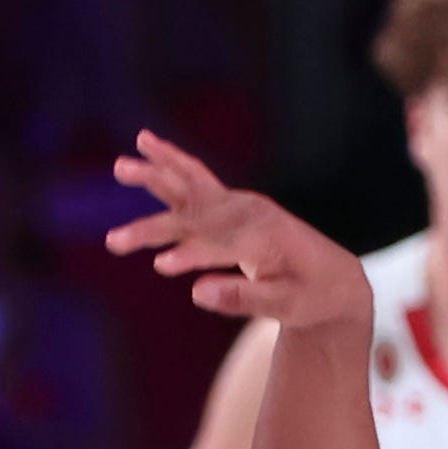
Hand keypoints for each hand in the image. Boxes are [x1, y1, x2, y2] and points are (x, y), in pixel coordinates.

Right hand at [102, 132, 367, 335]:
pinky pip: (196, 178)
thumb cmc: (309, 296)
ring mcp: (240, 204)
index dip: (190, 255)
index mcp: (263, 237)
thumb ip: (243, 298)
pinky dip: (171, 161)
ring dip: (157, 175)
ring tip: (121, 165)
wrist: (332, 277)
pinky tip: (145, 143)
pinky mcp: (232, 204)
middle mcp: (248, 213)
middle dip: (155, 221)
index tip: (161, 266)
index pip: (218, 244)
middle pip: (196, 210)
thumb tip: (196, 293)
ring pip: (192, 185)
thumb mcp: (284, 306)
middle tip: (115, 237)